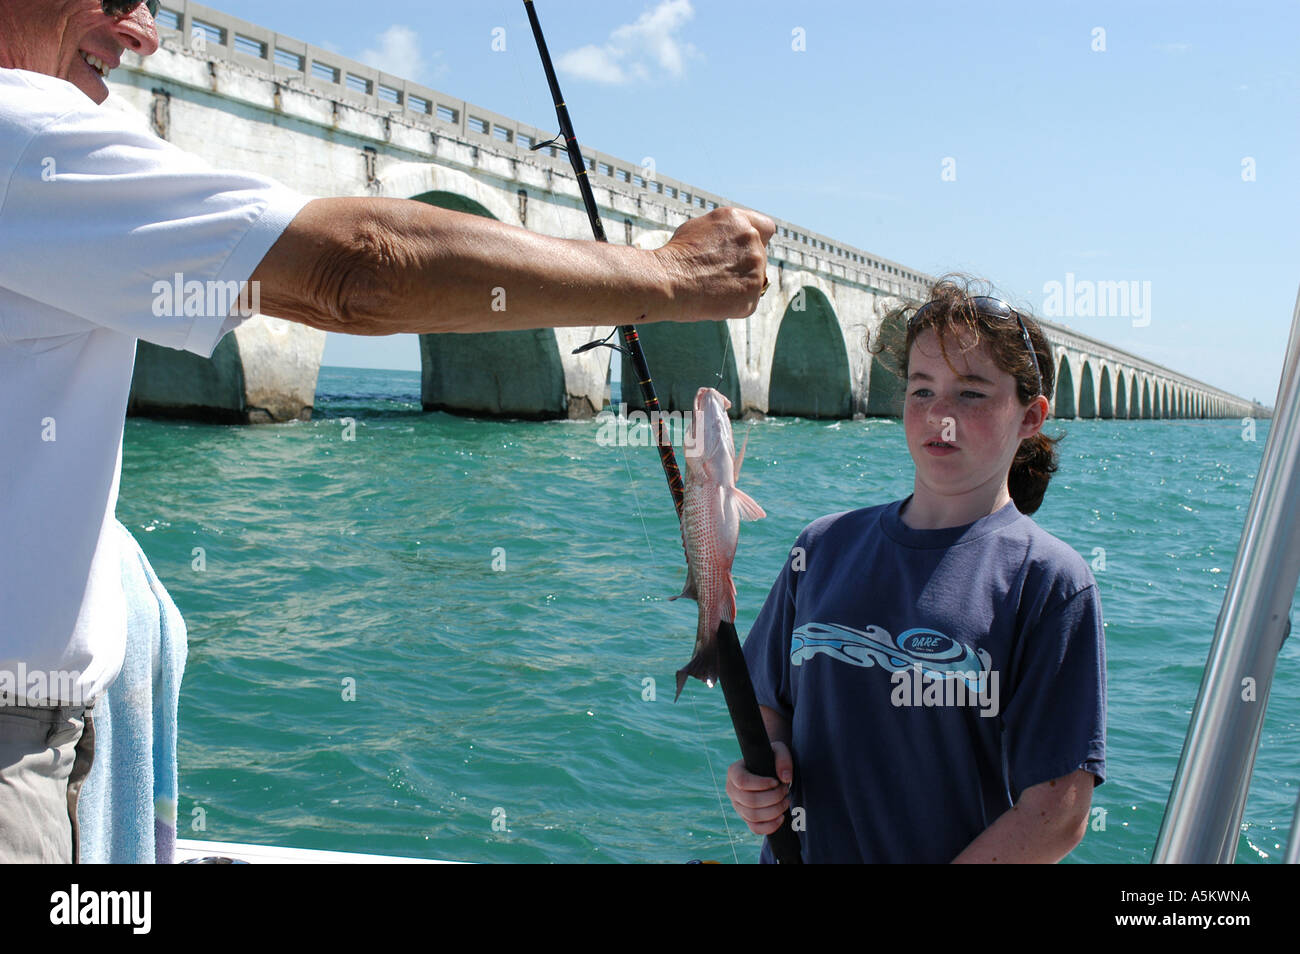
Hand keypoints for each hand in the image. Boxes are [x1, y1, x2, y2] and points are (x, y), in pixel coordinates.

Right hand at [655, 208, 775, 321]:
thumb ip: (724, 232)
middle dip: (743, 265)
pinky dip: (735, 303)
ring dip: (739, 283)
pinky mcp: (752, 294)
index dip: (756, 240)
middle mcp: (752, 239)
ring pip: (755, 279)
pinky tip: (714, 299)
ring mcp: (756, 267)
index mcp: (739, 220)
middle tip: (716, 273)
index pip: (766, 228)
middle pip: (760, 255)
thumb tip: (732, 241)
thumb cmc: (676, 256)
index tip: (743, 251)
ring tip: (712, 286)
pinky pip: (748, 300)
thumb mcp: (699, 228)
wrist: (667, 281)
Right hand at [725, 740, 792, 835]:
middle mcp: (732, 790)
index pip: (742, 782)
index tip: (776, 781)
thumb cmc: (772, 758)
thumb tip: (785, 778)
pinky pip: (755, 828)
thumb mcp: (779, 751)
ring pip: (753, 816)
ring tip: (786, 800)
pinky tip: (782, 817)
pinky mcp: (746, 818)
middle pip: (750, 800)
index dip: (761, 784)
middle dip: (773, 797)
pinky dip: (770, 826)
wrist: (771, 769)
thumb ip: (783, 760)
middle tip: (786, 790)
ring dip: (774, 810)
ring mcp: (738, 806)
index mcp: (734, 772)